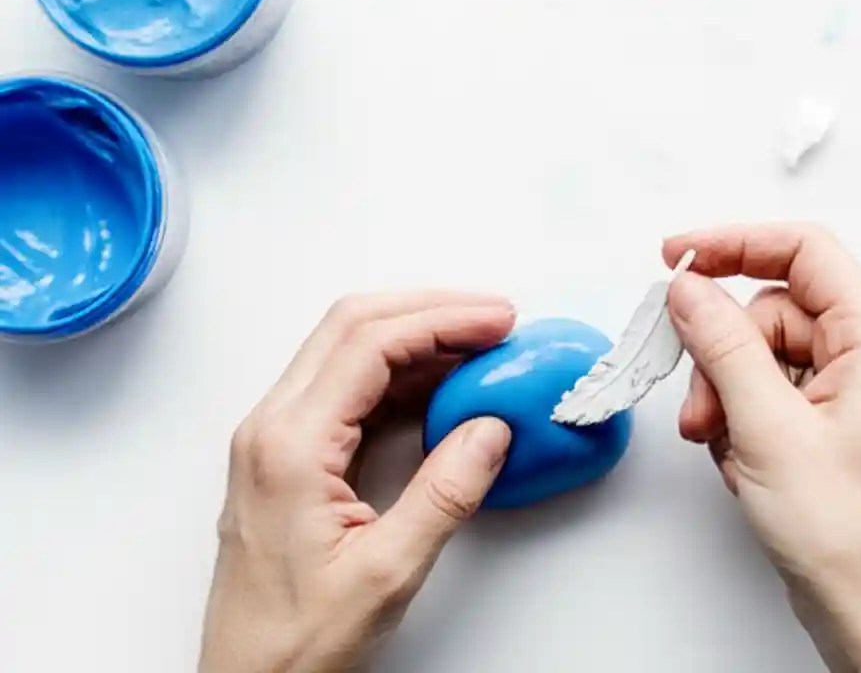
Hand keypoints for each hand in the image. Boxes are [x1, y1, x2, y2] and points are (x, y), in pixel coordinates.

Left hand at [200, 292, 516, 672]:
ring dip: (416, 337)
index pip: (370, 345)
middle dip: (430, 310)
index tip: (498, 322)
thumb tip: (491, 429)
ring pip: (347, 351)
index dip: (442, 320)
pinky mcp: (287, 456)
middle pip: (352, 327)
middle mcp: (272, 428)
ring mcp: (275, 439)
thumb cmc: (297, 641)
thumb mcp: (387, 573)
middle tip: (496, 320)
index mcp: (289, 447)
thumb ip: (445, 494)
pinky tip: (442, 387)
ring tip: (480, 348)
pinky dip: (399, 374)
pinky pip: (345, 388)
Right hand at [663, 224, 860, 672]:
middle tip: (702, 411)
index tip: (677, 258)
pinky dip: (747, 420)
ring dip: (729, 395)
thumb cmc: (845, 534)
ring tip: (725, 448)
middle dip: (724, 355)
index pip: (804, 251)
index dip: (734, 244)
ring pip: (768, 355)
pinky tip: (746, 463)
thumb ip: (722, 345)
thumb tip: (690, 288)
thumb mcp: (767, 428)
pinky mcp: (841, 422)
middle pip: (775, 311)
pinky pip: (778, 392)